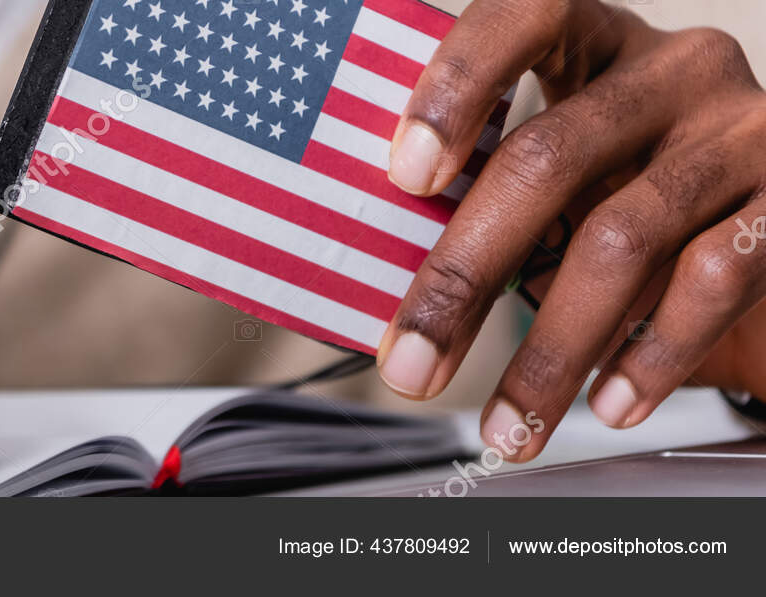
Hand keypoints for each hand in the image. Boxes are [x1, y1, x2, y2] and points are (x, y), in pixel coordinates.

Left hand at [375, 0, 765, 460]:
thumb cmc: (637, 201)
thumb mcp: (567, 178)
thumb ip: (493, 198)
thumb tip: (394, 295)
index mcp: (593, 44)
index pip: (523, 18)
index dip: (458, 85)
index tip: (405, 175)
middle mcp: (673, 69)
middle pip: (547, 159)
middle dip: (462, 277)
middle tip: (409, 362)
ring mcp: (741, 131)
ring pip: (622, 238)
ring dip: (549, 350)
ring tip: (507, 424)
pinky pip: (711, 280)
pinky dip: (649, 356)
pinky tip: (608, 403)